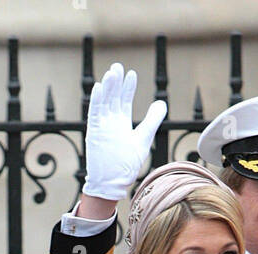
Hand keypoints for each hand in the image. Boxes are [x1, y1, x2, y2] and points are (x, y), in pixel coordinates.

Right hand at [83, 62, 166, 201]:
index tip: (132, 74)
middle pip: (112, 98)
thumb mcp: (143, 138)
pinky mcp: (94, 133)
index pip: (124, 100)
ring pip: (103, 102)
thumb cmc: (127, 164)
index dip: (127, 87)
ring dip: (107, 88)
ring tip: (111, 73)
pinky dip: (97, 101)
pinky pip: (94, 114)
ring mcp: (102, 126)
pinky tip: (100, 88)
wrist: (113, 182)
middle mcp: (110, 122)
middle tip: (118, 67)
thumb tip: (162, 102)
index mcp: (121, 123)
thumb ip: (152, 120)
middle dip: (116, 83)